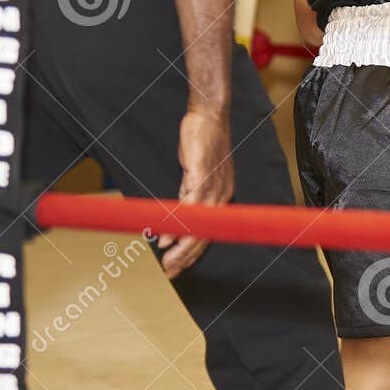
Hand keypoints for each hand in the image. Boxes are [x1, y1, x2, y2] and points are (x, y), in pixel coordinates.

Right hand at [158, 106, 233, 279]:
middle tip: (170, 274)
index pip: (210, 233)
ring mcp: (214, 187)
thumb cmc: (203, 142)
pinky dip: (180, 225)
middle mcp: (222, 197)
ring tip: (167, 263)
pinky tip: (168, 237)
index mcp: (222, 198)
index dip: (194, 253)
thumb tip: (175, 221)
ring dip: (183, 248)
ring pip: (199, 227)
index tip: (178, 268)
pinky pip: (191, 207)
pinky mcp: (203, 176)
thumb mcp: (195, 174)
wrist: (209, 115)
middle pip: (205, 236)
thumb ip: (187, 196)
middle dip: (186, 258)